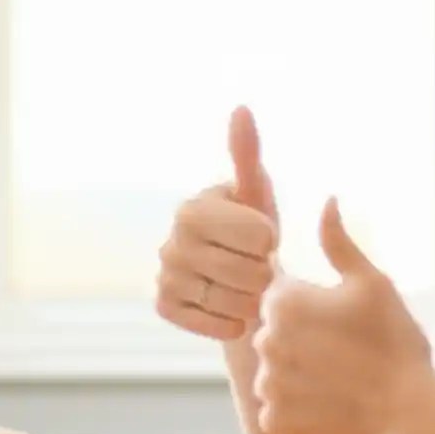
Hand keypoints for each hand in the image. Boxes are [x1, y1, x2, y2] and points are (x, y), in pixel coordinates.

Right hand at [156, 106, 278, 340]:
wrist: (232, 284)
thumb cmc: (249, 233)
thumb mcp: (256, 196)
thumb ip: (247, 156)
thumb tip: (241, 107)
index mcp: (192, 208)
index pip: (259, 234)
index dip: (271, 241)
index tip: (262, 239)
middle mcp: (170, 241)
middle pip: (246, 271)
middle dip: (263, 276)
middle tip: (257, 270)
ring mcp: (164, 276)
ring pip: (232, 301)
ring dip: (251, 302)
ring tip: (248, 291)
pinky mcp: (163, 308)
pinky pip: (215, 326)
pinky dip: (233, 324)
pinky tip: (233, 313)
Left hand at [252, 197, 434, 433]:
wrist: (410, 419)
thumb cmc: (395, 346)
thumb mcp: (372, 284)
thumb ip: (339, 243)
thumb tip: (326, 201)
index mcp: (282, 302)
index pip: (277, 291)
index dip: (310, 304)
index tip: (336, 322)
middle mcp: (264, 342)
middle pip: (275, 333)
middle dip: (303, 340)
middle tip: (346, 354)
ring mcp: (266, 385)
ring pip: (275, 373)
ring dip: (300, 375)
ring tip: (341, 383)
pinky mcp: (273, 422)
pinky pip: (279, 409)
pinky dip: (301, 410)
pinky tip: (332, 408)